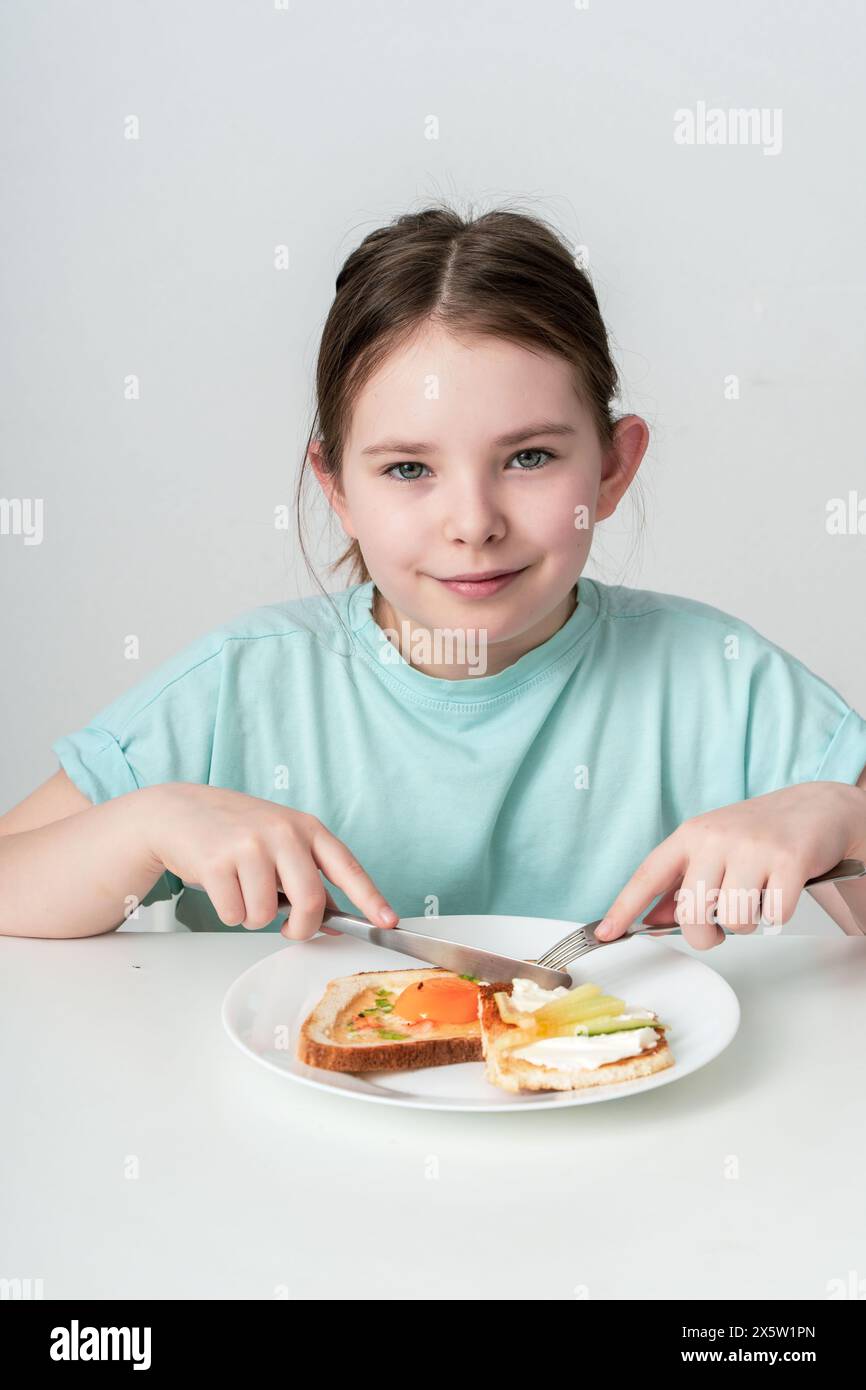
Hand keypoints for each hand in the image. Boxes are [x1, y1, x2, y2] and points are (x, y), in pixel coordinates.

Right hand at [141, 783, 399, 938]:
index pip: (347, 867)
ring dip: (254, 917)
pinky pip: (234, 914)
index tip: (388, 921)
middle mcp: (283, 832)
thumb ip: (310, 877)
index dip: (371, 898)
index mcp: (307, 827)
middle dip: (300, 928)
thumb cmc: (236, 830)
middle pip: (310, 901)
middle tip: (289, 929)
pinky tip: (222, 887)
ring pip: (266, 915)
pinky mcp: (217, 861)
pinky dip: (230, 912)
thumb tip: (336, 920)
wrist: (180, 812)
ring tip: (243, 891)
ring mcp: (250, 845)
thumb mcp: (281, 842)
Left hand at [594, 782, 865, 949]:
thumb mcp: (712, 849)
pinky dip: (777, 916)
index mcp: (691, 835)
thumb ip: (681, 884)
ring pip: (734, 920)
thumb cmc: (758, 833)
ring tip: (755, 900)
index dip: (624, 907)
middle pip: (692, 913)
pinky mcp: (788, 860)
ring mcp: (753, 848)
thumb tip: (651, 920)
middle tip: (721, 927)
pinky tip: (780, 893)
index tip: (606, 932)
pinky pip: (773, 916)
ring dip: (746, 924)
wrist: (815, 808)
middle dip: (706, 935)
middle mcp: (716, 838)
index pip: (648, 875)